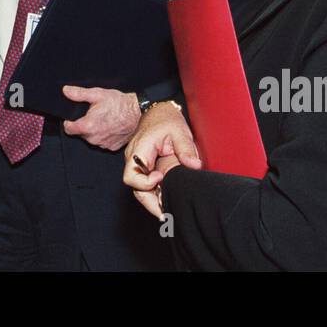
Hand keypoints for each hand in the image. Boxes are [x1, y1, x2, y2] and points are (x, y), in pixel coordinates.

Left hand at [61, 86, 140, 151]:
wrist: (138, 112)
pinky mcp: (112, 147)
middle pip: (80, 134)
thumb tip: (66, 91)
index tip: (72, 118)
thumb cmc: (120, 104)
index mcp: (88, 126)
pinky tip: (110, 126)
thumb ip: (79, 93)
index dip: (69, 122)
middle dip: (84, 125)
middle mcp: (94, 138)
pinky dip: (104, 135)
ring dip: (94, 131)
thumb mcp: (97, 94)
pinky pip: (102, 142)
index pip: (68, 129)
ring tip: (103, 119)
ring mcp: (103, 144)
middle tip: (93, 115)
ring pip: (91, 138)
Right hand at [123, 102, 200, 219]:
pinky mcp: (142, 167)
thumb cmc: (167, 120)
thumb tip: (194, 165)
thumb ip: (186, 149)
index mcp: (139, 149)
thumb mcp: (179, 131)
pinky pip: (144, 184)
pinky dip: (153, 193)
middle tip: (166, 214)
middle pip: (134, 188)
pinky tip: (165, 200)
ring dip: (152, 201)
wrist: (158, 111)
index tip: (160, 178)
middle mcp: (133, 158)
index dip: (144, 183)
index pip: (131, 176)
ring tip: (167, 212)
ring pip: (138, 189)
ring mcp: (136, 163)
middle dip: (149, 203)